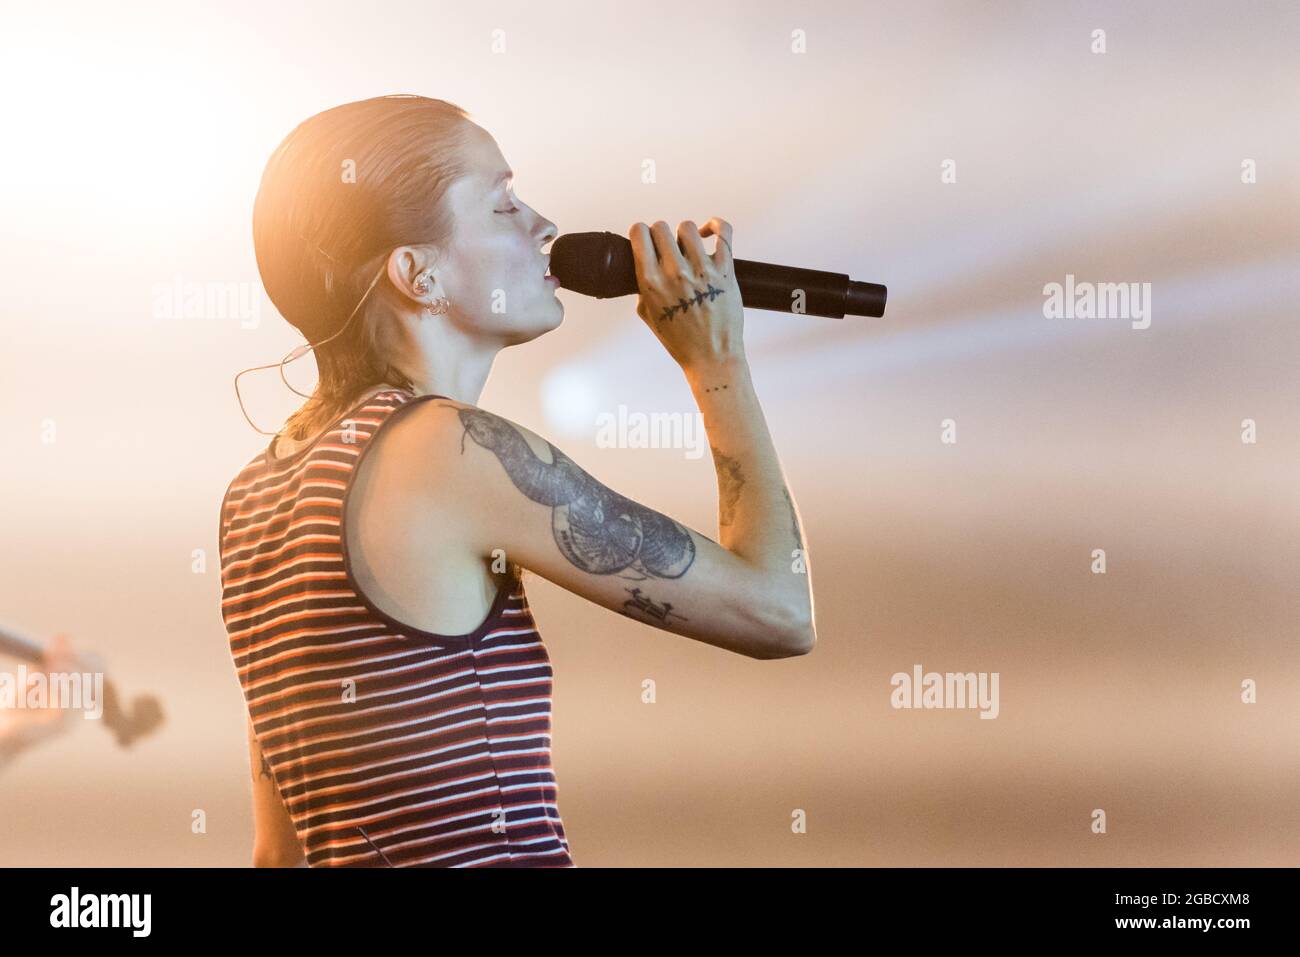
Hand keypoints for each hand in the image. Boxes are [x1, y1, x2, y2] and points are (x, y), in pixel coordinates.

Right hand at [627, 218, 744, 369]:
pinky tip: (709, 232)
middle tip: (667, 248)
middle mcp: (675, 272)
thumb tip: (644, 264)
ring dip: (686, 235)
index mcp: (651, 282)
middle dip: (661, 234)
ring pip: (687, 228)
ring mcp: (702, 270)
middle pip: (662, 227)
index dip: (642, 233)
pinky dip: (715, 226)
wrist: (711, 357)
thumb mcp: (649, 315)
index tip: (646, 240)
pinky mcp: (725, 270)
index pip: (640, 233)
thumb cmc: (680, 341)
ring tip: (688, 248)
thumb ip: (642, 288)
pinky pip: (722, 232)